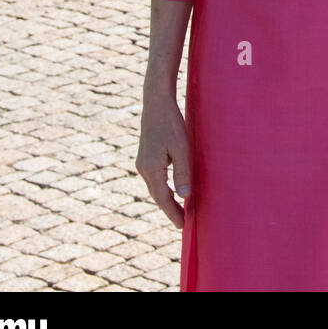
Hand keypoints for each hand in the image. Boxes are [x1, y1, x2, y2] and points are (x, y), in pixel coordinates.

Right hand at [136, 90, 191, 228]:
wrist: (156, 103)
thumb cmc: (172, 123)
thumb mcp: (182, 148)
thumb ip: (182, 172)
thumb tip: (184, 196)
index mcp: (152, 168)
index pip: (163, 197)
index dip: (172, 212)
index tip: (182, 225)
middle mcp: (143, 168)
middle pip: (157, 195)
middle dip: (169, 209)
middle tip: (182, 222)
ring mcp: (142, 162)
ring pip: (155, 187)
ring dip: (166, 199)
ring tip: (179, 210)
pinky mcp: (146, 157)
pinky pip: (154, 179)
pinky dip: (163, 188)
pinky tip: (171, 190)